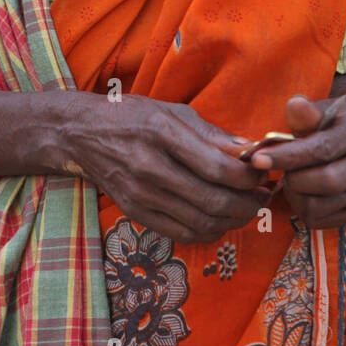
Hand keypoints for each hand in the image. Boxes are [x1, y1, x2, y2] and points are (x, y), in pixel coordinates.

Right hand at [65, 94, 271, 244]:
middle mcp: (149, 167)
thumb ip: (212, 133)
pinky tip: (220, 219)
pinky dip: (209, 231)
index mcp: (161, 133)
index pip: (217, 167)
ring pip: (201, 222)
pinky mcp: (135, 213)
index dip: (249, 176)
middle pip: (212, 200)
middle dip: (248, 203)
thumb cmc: (131, 116)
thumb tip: (251, 148)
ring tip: (248, 208)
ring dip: (234, 220)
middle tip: (264, 195)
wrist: (81, 134)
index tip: (263, 171)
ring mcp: (140, 195)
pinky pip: (182, 234)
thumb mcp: (171, 111)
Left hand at [246, 92, 345, 229]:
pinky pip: (323, 221)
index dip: (287, 156)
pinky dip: (303, 209)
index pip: (323, 149)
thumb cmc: (333, 122)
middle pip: (327, 182)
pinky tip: (303, 192)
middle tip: (282, 170)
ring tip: (293, 179)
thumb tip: (295, 105)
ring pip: (321, 206)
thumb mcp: (321, 110)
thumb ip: (305, 114)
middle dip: (294, 179)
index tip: (257, 159)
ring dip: (295, 196)